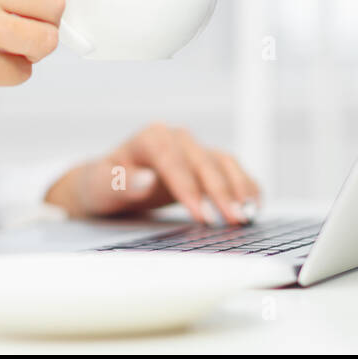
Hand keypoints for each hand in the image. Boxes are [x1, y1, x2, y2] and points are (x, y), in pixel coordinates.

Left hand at [45, 123, 260, 224]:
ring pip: (223, 162)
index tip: (201, 215)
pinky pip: (231, 168)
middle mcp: (175, 138)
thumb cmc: (105, 184)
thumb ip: (122, 183)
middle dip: (221, 192)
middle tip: (233, 220)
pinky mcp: (205, 162)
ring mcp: (193, 148)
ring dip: (239, 188)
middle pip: (203, 162)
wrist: (109, 183)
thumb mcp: (103, 186)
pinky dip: (245, 185)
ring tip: (247, 215)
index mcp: (149, 138)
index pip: (173, 161)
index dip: (189, 188)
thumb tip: (144, 179)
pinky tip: (254, 205)